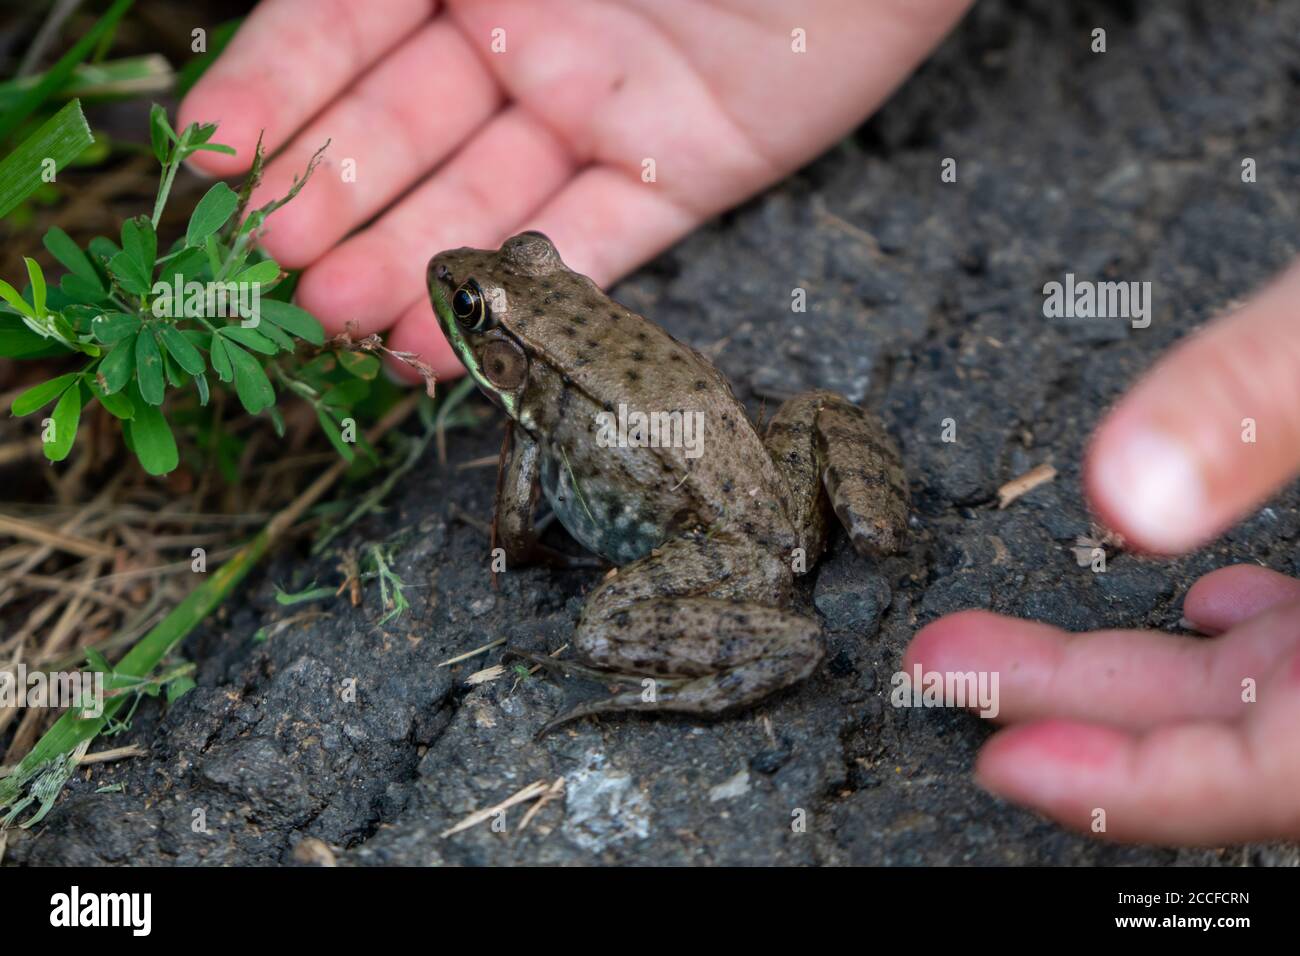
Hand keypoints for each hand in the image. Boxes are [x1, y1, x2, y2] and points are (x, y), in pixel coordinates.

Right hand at [180, 0, 970, 380]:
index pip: (342, 27)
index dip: (278, 93)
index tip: (214, 158)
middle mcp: (522, 33)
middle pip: (402, 130)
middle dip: (333, 200)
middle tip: (275, 269)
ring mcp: (597, 109)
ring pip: (482, 200)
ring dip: (408, 266)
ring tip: (345, 322)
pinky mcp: (679, 172)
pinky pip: (590, 242)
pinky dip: (523, 296)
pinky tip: (451, 343)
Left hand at [908, 263, 1299, 843]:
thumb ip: (1272, 395)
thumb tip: (1126, 490)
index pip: (1285, 776)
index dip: (1140, 786)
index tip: (1009, 763)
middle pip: (1255, 734)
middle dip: (1088, 710)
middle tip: (951, 671)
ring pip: (1279, 688)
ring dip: (1135, 666)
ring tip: (1002, 638)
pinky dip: (1249, 633)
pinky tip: (1195, 602)